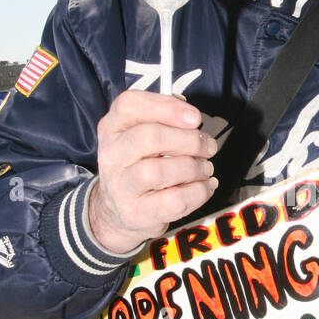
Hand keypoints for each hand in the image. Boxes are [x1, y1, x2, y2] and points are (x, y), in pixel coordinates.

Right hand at [88, 91, 217, 253]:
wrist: (119, 211)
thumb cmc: (138, 167)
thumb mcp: (141, 136)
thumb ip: (163, 120)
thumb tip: (189, 115)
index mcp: (112, 128)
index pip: (129, 104)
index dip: (167, 107)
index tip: (194, 117)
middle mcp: (112, 155)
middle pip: (150, 137)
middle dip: (189, 140)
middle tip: (207, 146)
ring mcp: (121, 186)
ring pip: (159, 171)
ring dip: (193, 167)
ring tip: (204, 168)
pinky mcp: (137, 213)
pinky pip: (174, 200)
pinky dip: (198, 192)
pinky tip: (203, 186)